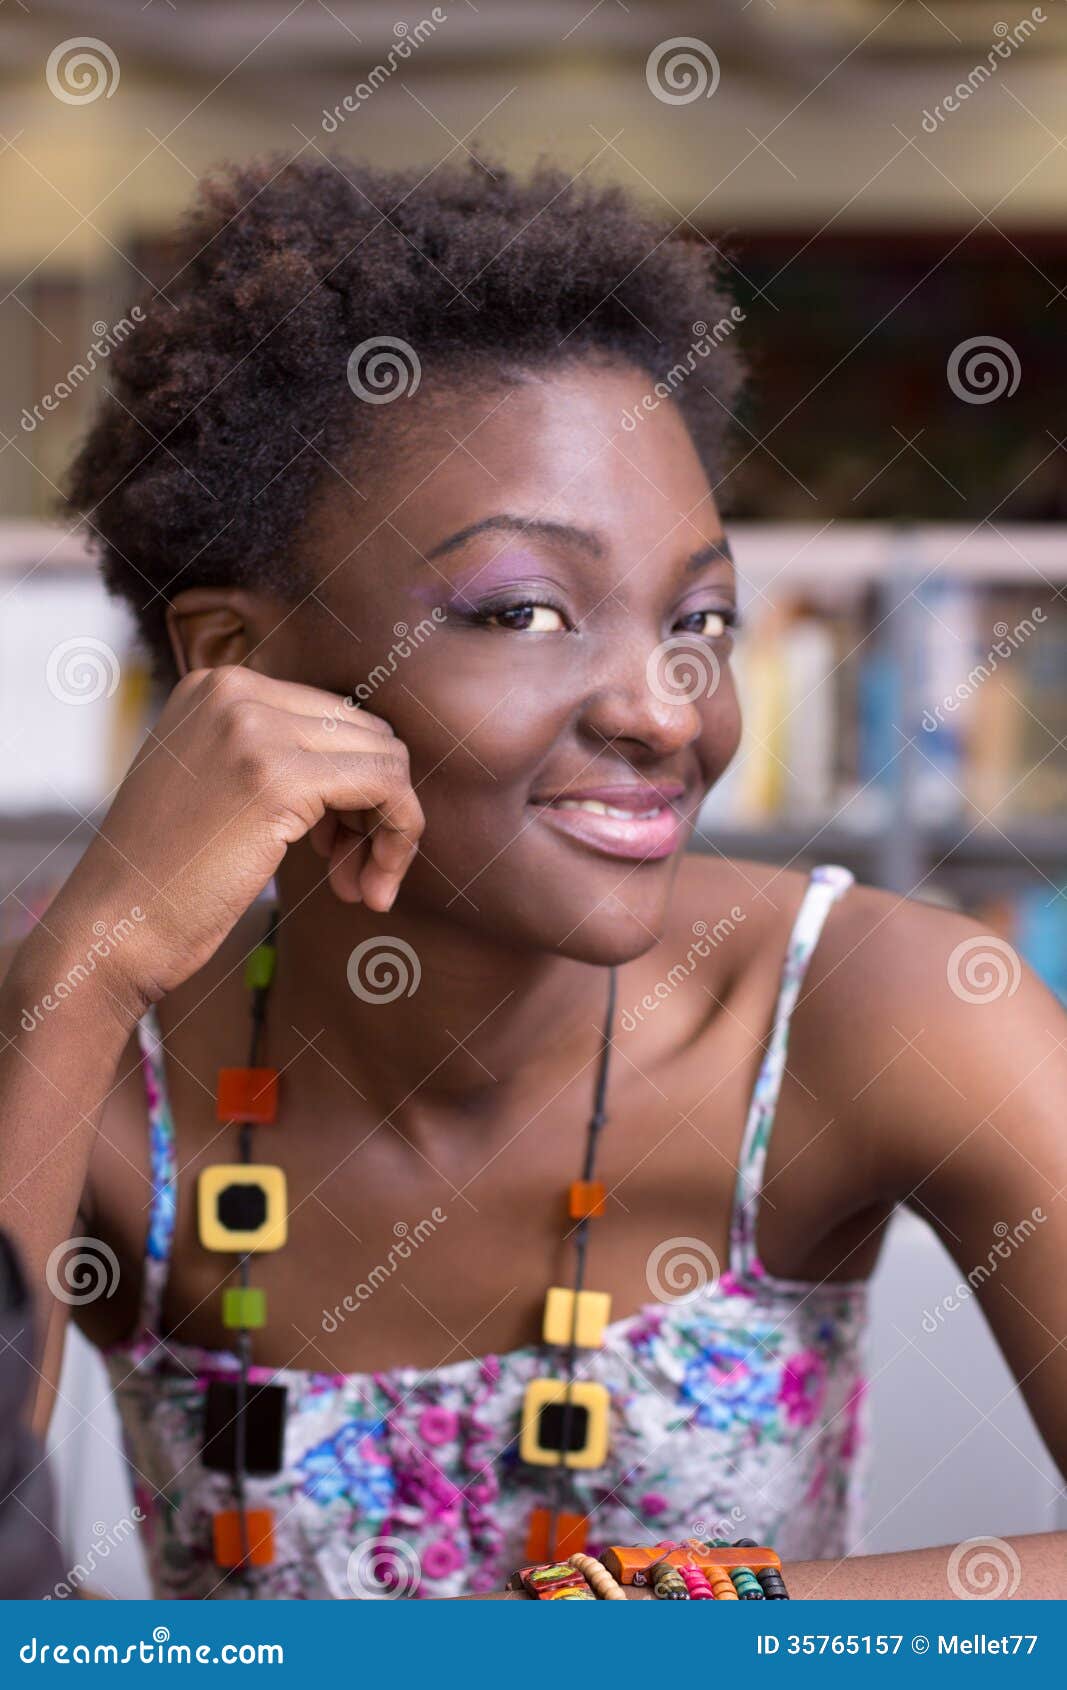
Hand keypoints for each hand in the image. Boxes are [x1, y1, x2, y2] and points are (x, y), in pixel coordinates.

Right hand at [48, 666, 423, 1009]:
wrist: (112, 929)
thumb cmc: (166, 876)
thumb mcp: (213, 783)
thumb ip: (272, 753)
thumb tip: (375, 756)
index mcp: (217, 685)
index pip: (335, 717)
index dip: (353, 788)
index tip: (336, 849)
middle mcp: (235, 691)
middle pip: (366, 734)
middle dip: (375, 809)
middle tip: (351, 874)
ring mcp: (256, 729)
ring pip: (387, 759)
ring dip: (391, 830)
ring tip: (360, 887)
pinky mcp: (281, 778)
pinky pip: (388, 788)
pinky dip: (399, 839)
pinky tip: (371, 891)